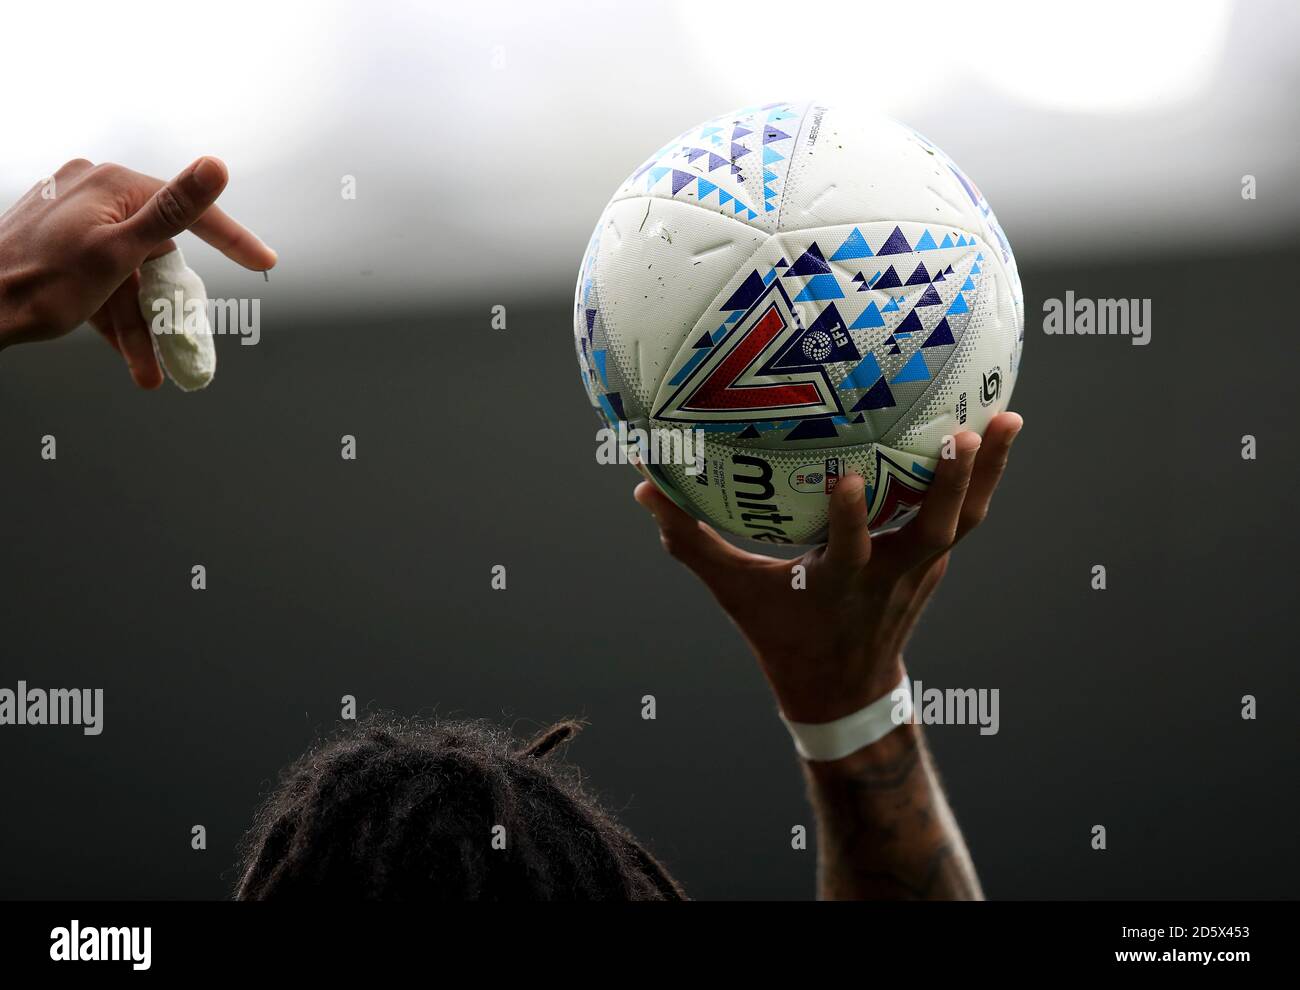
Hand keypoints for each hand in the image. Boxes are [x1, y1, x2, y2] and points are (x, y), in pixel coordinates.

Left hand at [0, 157, 275, 386]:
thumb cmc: (38, 286)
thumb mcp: (118, 252)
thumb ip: (174, 210)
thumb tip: (216, 166)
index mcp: (112, 185)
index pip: (189, 211)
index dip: (233, 240)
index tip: (264, 261)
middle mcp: (95, 190)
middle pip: (157, 251)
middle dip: (167, 305)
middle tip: (182, 343)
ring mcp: (76, 214)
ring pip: (131, 272)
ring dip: (142, 322)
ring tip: (148, 367)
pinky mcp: (61, 239)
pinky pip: (106, 277)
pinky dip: (117, 313)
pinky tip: (126, 351)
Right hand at [635, 412, 1022, 723]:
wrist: (843, 690)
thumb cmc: (781, 635)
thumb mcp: (735, 594)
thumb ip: (691, 543)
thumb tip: (642, 488)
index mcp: (839, 584)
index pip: (849, 551)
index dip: (849, 518)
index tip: (846, 476)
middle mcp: (889, 577)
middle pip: (934, 533)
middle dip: (949, 487)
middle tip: (962, 432)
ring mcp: (920, 571)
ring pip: (966, 521)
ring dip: (987, 474)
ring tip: (1007, 417)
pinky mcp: (934, 562)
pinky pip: (967, 516)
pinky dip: (984, 479)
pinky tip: (996, 430)